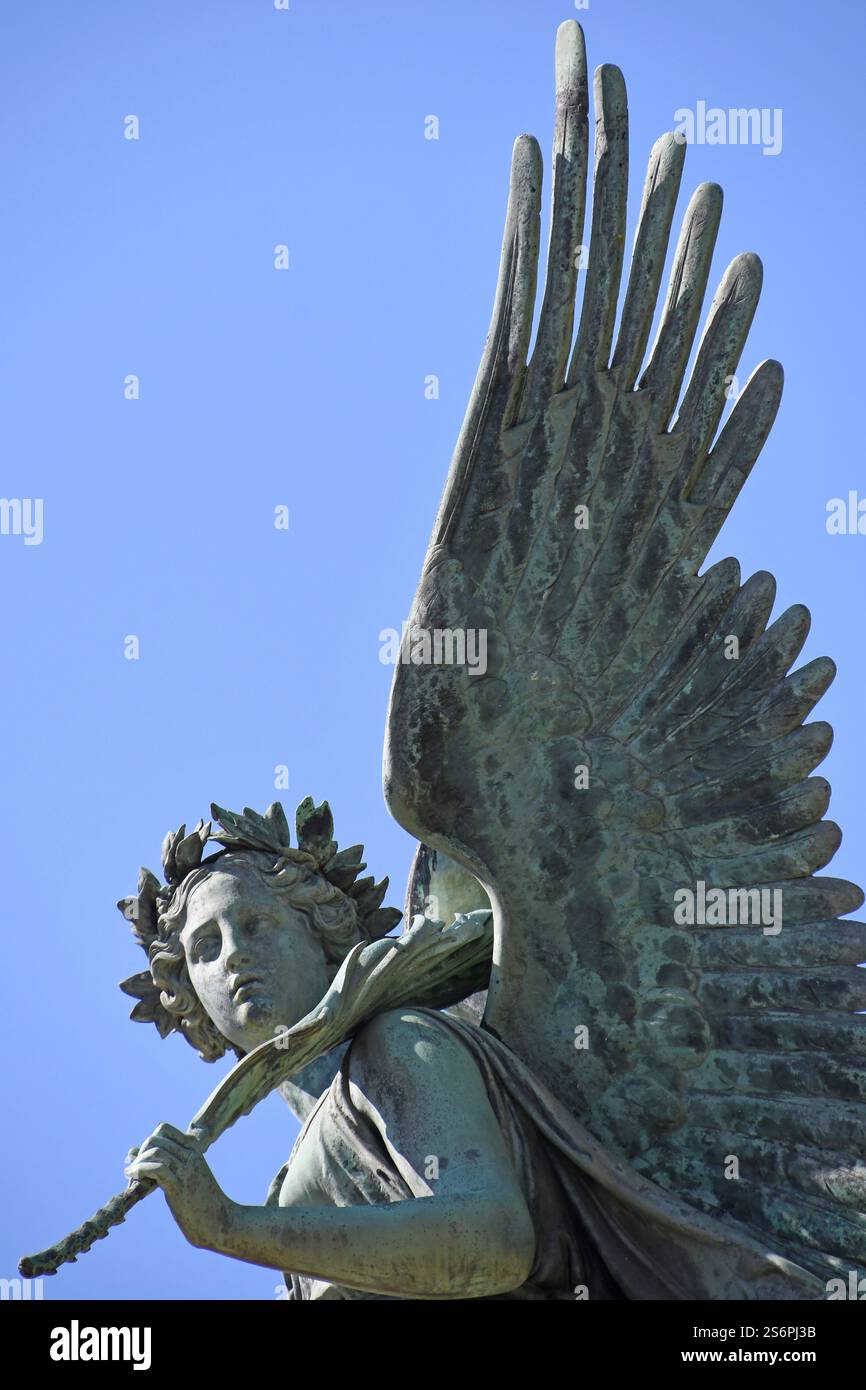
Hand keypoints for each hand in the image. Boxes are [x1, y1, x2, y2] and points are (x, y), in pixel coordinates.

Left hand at [124, 1122, 234, 1250]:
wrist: (222, 1223)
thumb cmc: (201, 1205)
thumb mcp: (186, 1179)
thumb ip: (164, 1166)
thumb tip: (131, 1153)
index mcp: (195, 1151)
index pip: (164, 1129)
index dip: (149, 1140)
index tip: (141, 1157)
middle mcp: (191, 1156)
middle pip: (155, 1139)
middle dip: (140, 1152)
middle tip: (133, 1169)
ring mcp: (186, 1170)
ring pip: (155, 1151)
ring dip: (138, 1162)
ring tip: (131, 1174)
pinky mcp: (179, 1187)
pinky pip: (157, 1168)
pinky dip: (141, 1170)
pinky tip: (133, 1176)